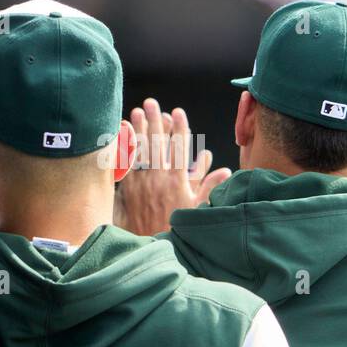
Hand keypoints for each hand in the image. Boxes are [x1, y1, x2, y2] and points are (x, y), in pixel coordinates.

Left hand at [115, 98, 230, 235]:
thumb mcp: (196, 209)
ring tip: (136, 111)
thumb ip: (209, 188)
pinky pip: (126, 164)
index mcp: (177, 182)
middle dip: (154, 121)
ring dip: (137, 129)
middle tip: (152, 102)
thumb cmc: (175, 226)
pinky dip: (124, 148)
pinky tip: (121, 135)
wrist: (148, 244)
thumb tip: (225, 171)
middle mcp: (158, 179)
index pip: (179, 149)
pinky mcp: (128, 189)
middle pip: (156, 144)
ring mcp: (141, 183)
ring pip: (139, 151)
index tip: (178, 112)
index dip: (179, 128)